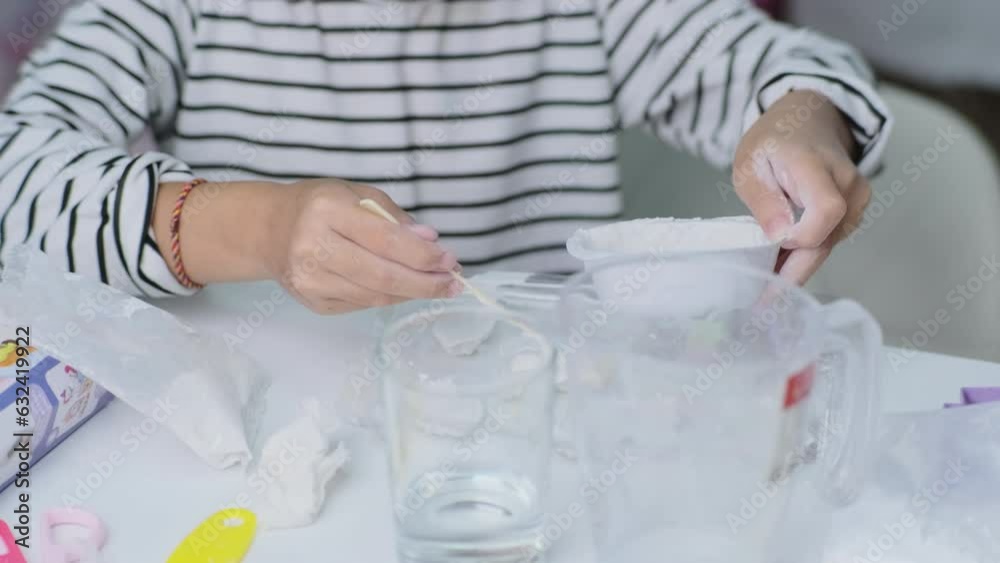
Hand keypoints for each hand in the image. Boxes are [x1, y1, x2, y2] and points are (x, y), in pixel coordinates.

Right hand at [263, 179, 461, 313]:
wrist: (268, 229)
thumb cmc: (319, 206)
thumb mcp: (356, 194)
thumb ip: (394, 217)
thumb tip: (431, 242)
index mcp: (327, 211)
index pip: (386, 240)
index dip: (423, 255)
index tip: (451, 260)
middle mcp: (313, 247)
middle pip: (383, 276)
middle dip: (426, 283)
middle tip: (453, 284)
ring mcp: (310, 279)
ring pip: (375, 296)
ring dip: (412, 293)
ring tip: (436, 286)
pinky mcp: (312, 301)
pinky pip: (362, 304)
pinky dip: (389, 298)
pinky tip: (404, 289)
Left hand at [733, 90, 870, 284]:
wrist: (807, 120)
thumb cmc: (773, 142)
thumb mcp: (750, 164)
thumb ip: (764, 200)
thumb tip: (778, 237)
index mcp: (814, 164)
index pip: (826, 211)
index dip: (802, 238)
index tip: (773, 246)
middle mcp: (846, 181)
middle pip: (827, 238)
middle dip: (793, 272)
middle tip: (762, 300)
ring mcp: (857, 196)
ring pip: (828, 244)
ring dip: (797, 265)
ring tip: (764, 277)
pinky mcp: (856, 209)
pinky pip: (831, 240)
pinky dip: (806, 254)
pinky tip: (781, 260)